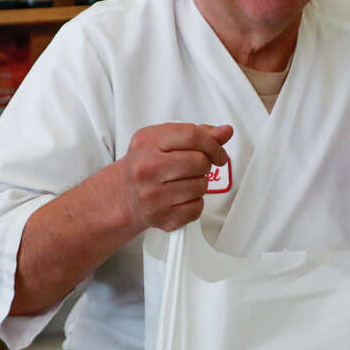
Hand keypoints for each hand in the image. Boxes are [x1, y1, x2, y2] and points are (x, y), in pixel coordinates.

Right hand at [115, 123, 232, 231]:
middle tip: (195, 168)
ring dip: (200, 184)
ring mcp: (153, 195)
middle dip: (205, 165)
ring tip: (184, 182)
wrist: (124, 195)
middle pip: (200, 162)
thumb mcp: (164, 140)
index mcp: (147, 142)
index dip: (213, 144)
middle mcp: (147, 168)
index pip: (192, 135)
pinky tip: (180, 197)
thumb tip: (224, 132)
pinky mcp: (162, 217)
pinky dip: (195, 203)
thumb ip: (197, 134)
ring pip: (201, 186)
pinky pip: (197, 208)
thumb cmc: (147, 165)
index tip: (218, 153)